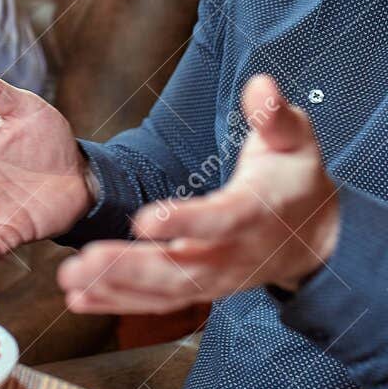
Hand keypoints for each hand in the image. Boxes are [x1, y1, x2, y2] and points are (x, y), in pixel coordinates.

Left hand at [56, 75, 340, 314]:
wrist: (317, 236)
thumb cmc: (296, 179)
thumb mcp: (296, 139)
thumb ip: (274, 115)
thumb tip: (259, 86)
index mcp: (255, 212)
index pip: (218, 220)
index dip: (184, 221)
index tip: (145, 220)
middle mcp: (233, 253)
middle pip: (181, 267)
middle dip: (131, 266)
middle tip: (85, 261)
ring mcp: (216, 277)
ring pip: (164, 291)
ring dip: (115, 288)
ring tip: (70, 281)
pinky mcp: (201, 288)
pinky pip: (158, 302)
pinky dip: (119, 302)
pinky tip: (80, 299)